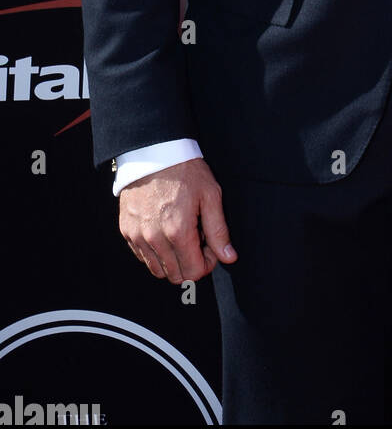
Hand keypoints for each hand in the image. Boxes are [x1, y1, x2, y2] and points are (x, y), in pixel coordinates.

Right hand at [119, 159, 236, 282]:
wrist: (154, 153)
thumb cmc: (185, 171)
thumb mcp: (210, 196)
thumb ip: (218, 231)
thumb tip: (229, 257)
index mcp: (178, 231)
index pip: (195, 272)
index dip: (208, 263)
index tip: (211, 247)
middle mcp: (155, 238)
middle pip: (176, 276)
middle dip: (191, 263)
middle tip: (198, 240)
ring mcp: (138, 236)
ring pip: (157, 270)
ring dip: (173, 261)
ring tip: (182, 236)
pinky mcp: (127, 231)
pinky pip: (142, 257)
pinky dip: (156, 253)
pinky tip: (165, 233)